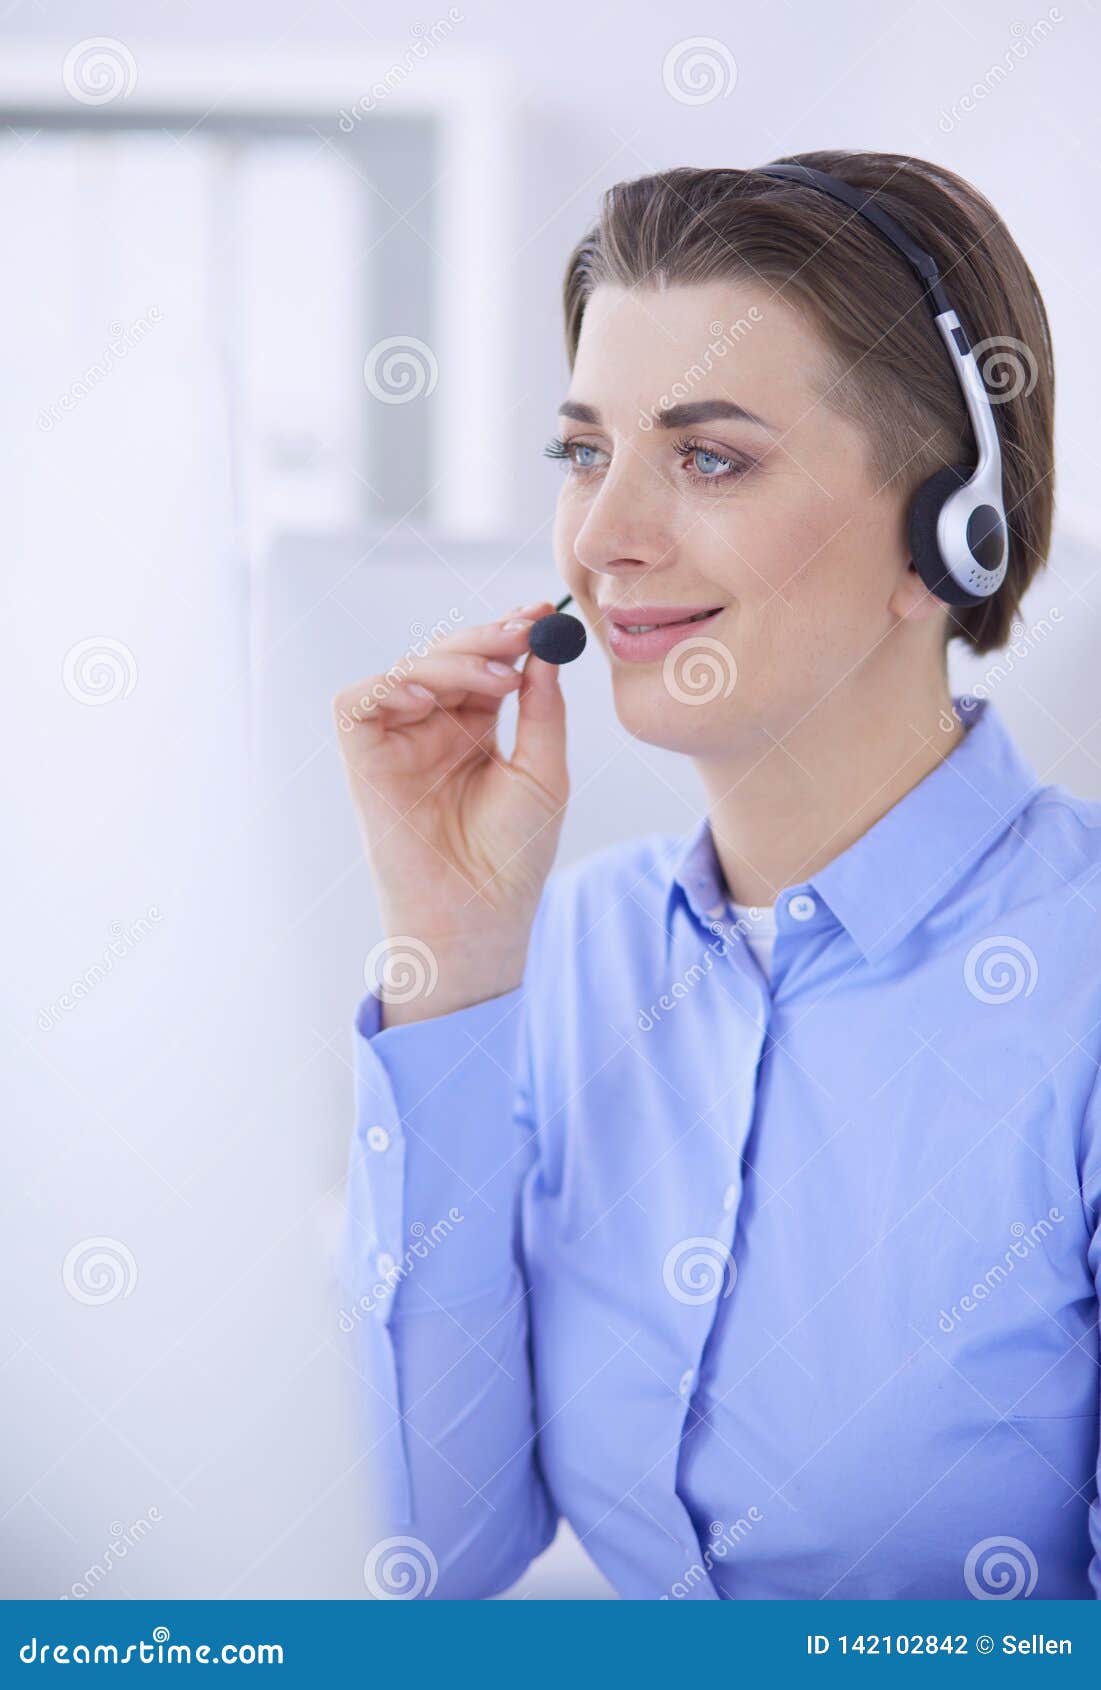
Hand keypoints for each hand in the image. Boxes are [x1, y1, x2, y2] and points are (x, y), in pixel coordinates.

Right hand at [333, 601, 568, 1023]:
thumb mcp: (543, 775)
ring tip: (496, 680)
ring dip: (450, 662)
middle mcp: (432, 730)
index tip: (539, 613)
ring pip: (407, 670)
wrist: (479, 915)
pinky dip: (388, 687)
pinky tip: (427, 699)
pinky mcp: (362, 760)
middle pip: (445, 657)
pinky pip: (358, 702)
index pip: (484, 665)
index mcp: (473, 730)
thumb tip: (546, 651)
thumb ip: (542, 712)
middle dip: (483, 638)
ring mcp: (396, 743)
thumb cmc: (512, 857)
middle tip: (520, 632)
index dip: (507, 636)